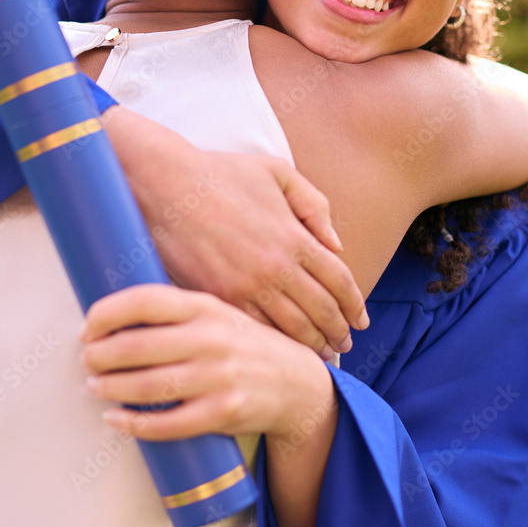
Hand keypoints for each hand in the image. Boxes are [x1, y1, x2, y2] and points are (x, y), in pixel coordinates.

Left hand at [79, 284, 332, 441]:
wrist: (295, 383)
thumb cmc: (240, 344)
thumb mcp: (214, 314)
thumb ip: (173, 313)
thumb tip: (111, 316)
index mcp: (203, 306)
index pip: (144, 301)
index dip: (106, 314)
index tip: (87, 327)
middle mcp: (210, 338)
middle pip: (136, 346)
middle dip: (100, 356)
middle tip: (87, 360)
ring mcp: (218, 377)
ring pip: (147, 386)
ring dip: (110, 388)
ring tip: (95, 385)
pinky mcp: (222, 413)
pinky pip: (167, 424)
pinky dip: (133, 424)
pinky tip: (115, 418)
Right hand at [104, 107, 367, 359]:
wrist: (166, 184)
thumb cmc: (221, 173)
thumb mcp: (277, 171)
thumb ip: (314, 205)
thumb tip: (337, 244)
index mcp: (295, 236)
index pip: (340, 281)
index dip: (355, 306)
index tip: (361, 322)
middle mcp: (276, 266)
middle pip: (322, 311)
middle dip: (338, 332)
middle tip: (344, 345)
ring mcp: (246, 285)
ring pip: (292, 328)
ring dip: (312, 345)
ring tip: (321, 355)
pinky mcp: (218, 297)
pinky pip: (254, 329)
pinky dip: (273, 343)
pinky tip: (280, 350)